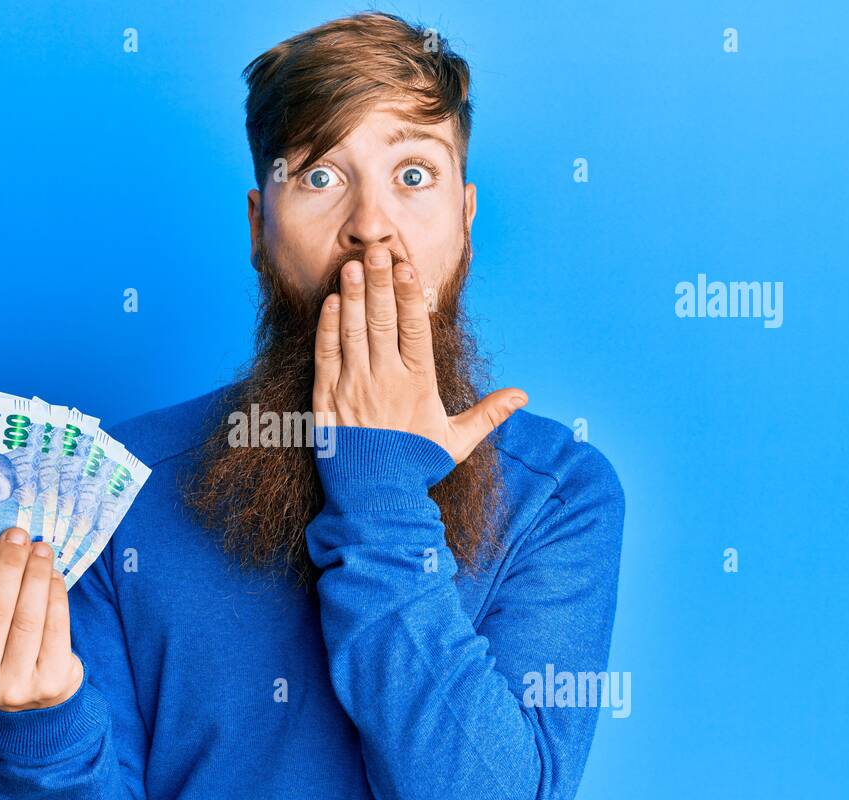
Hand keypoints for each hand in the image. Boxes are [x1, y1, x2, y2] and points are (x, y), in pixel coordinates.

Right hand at [0, 527, 82, 711]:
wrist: (34, 700)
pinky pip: (55, 627)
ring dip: (35, 574)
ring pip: (27, 616)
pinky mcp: (49, 682)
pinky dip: (55, 595)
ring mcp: (14, 685)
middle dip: (8, 565)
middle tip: (18, 536)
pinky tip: (53, 575)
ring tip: (40, 549)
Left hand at [312, 242, 527, 463]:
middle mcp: (385, 381)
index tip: (408, 267)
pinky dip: (328, 327)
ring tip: (354, 265)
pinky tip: (332, 302)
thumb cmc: (415, 468)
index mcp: (417, 385)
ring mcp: (353, 388)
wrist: (375, 501)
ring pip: (353, 332)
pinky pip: (327, 355)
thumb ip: (487, 415)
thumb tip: (522, 396)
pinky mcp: (327, 400)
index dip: (411, 296)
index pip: (415, 330)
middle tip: (378, 250)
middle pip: (383, 321)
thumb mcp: (455, 442)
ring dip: (354, 296)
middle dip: (382, 283)